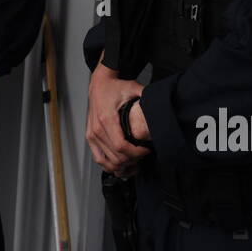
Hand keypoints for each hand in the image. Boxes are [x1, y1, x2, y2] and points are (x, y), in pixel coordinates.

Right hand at [86, 51, 151, 175]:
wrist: (99, 84)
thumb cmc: (115, 87)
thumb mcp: (133, 88)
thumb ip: (147, 97)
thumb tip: (161, 106)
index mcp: (107, 119)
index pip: (121, 146)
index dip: (136, 154)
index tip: (146, 150)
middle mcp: (97, 128)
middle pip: (115, 157)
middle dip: (132, 161)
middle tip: (143, 157)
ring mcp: (92, 134)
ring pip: (107, 162)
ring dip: (122, 167)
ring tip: (135, 164)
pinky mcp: (90, 137)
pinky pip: (98, 159)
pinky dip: (110, 166)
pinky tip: (121, 166)